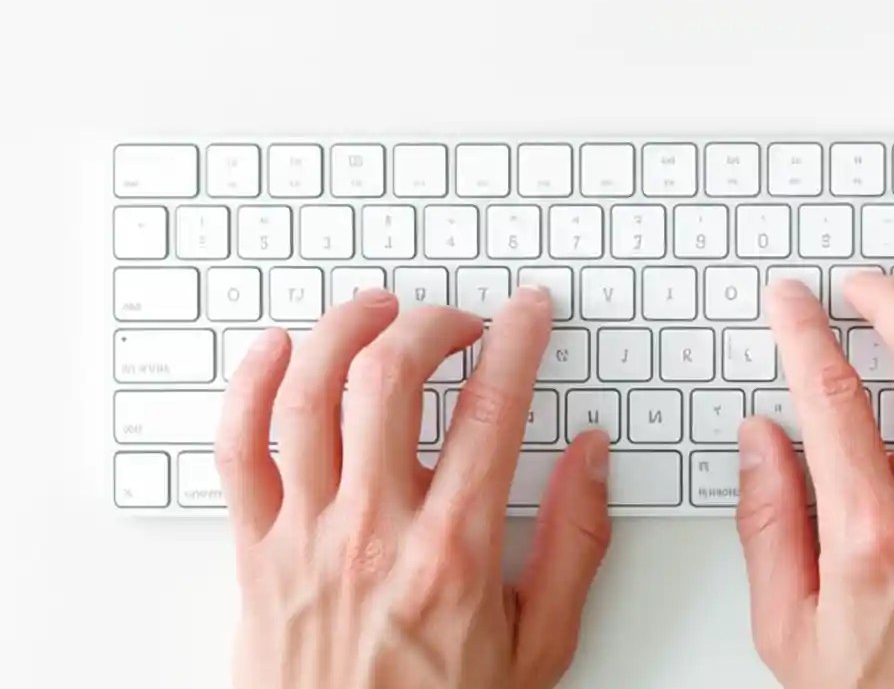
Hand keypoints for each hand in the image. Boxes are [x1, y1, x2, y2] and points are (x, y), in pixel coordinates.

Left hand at [215, 287, 611, 688]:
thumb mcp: (539, 646)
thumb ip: (574, 546)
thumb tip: (590, 460)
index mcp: (453, 554)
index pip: (492, 413)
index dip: (516, 342)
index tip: (526, 314)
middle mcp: (374, 532)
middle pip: (389, 380)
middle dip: (431, 324)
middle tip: (458, 322)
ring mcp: (305, 535)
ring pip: (310, 396)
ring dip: (344, 332)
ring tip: (379, 312)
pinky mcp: (254, 549)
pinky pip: (238, 448)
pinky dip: (250, 385)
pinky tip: (277, 352)